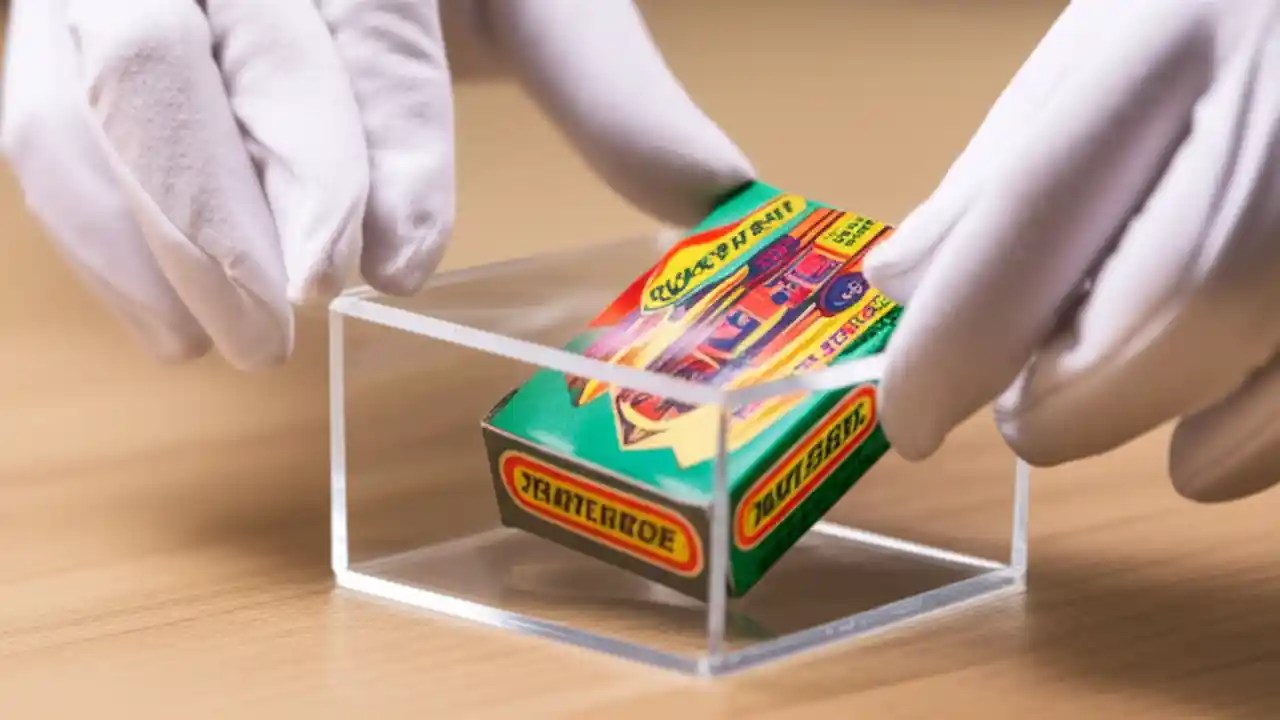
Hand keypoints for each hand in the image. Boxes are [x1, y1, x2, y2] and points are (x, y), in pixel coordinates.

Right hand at [1, 0, 752, 369]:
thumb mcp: (539, 0)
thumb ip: (609, 91)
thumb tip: (729, 199)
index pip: (359, 26)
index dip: (376, 143)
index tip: (397, 262)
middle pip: (194, 49)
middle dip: (241, 198)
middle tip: (288, 318)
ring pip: (101, 87)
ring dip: (157, 229)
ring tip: (225, 342)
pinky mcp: (75, 25)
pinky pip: (39, 118)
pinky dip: (90, 229)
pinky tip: (161, 326)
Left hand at [864, 1, 1279, 501]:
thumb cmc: (1219, 20)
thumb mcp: (1098, 51)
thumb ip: (1003, 169)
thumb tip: (903, 286)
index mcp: (1175, 39)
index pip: (1039, 206)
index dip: (956, 338)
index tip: (907, 420)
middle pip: (1169, 303)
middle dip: (1062, 399)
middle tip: (1016, 416)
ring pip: (1245, 350)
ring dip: (1138, 416)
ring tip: (1090, 397)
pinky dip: (1242, 441)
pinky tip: (1195, 440)